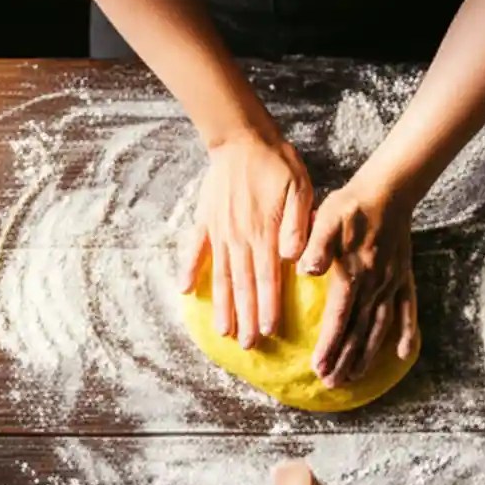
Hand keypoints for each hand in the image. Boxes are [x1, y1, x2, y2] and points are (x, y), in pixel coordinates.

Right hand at [180, 133, 312, 348]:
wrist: (241, 138)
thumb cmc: (277, 163)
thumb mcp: (299, 187)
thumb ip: (297, 223)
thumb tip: (293, 256)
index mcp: (265, 232)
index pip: (268, 277)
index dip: (267, 306)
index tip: (267, 331)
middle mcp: (239, 237)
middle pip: (244, 285)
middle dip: (246, 317)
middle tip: (247, 346)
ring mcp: (219, 231)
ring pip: (221, 275)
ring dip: (222, 305)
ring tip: (222, 332)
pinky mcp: (205, 221)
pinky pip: (194, 250)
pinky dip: (189, 270)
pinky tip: (185, 291)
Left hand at [297, 177, 416, 386]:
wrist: (388, 191)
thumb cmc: (351, 205)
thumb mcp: (326, 218)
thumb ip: (316, 245)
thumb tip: (307, 270)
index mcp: (353, 274)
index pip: (338, 318)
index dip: (328, 345)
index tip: (318, 368)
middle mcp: (375, 285)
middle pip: (358, 331)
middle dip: (344, 360)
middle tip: (332, 384)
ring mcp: (391, 284)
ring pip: (380, 328)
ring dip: (367, 355)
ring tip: (356, 376)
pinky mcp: (403, 278)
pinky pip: (407, 310)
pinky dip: (406, 333)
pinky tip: (405, 354)